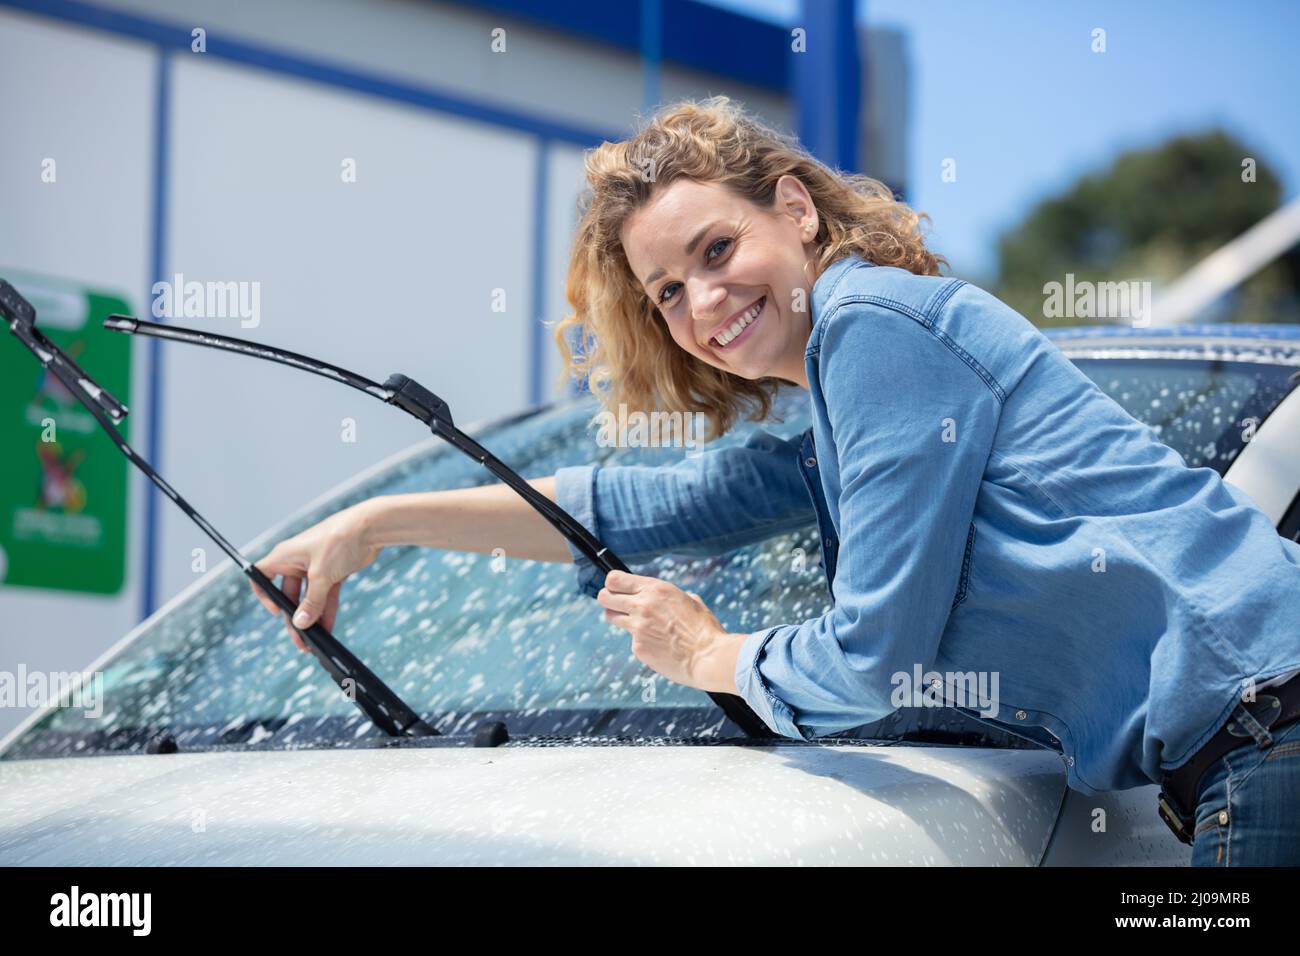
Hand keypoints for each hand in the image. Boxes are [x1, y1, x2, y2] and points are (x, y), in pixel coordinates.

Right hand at [248, 500, 381, 651]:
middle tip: (300, 642)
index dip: (263, 595)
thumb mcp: (321, 575)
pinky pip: (325, 596)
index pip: (261, 575)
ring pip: (308, 598)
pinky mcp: (332, 572)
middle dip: (293, 618)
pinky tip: (328, 629)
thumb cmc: (339, 541)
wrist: (371, 528)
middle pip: (288, 595)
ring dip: (311, 619)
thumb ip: (311, 602)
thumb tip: (300, 624)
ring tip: (314, 643)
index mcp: (285, 555)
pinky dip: (326, 611)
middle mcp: (297, 561)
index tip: (276, 611)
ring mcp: (315, 567)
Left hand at [597, 570, 741, 692]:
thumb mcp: (691, 601)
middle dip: (608, 600)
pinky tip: (659, 647)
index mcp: (656, 589)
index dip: (612, 584)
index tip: (616, 589)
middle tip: (616, 606)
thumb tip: (665, 598)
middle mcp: (642, 605)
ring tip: (638, 625)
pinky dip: (642, 643)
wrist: (709, 657)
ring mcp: (637, 627)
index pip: (614, 579)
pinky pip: (632, 641)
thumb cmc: (705, 630)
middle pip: (604, 597)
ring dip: (619, 619)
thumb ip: (671, 597)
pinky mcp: (637, 648)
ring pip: (610, 617)